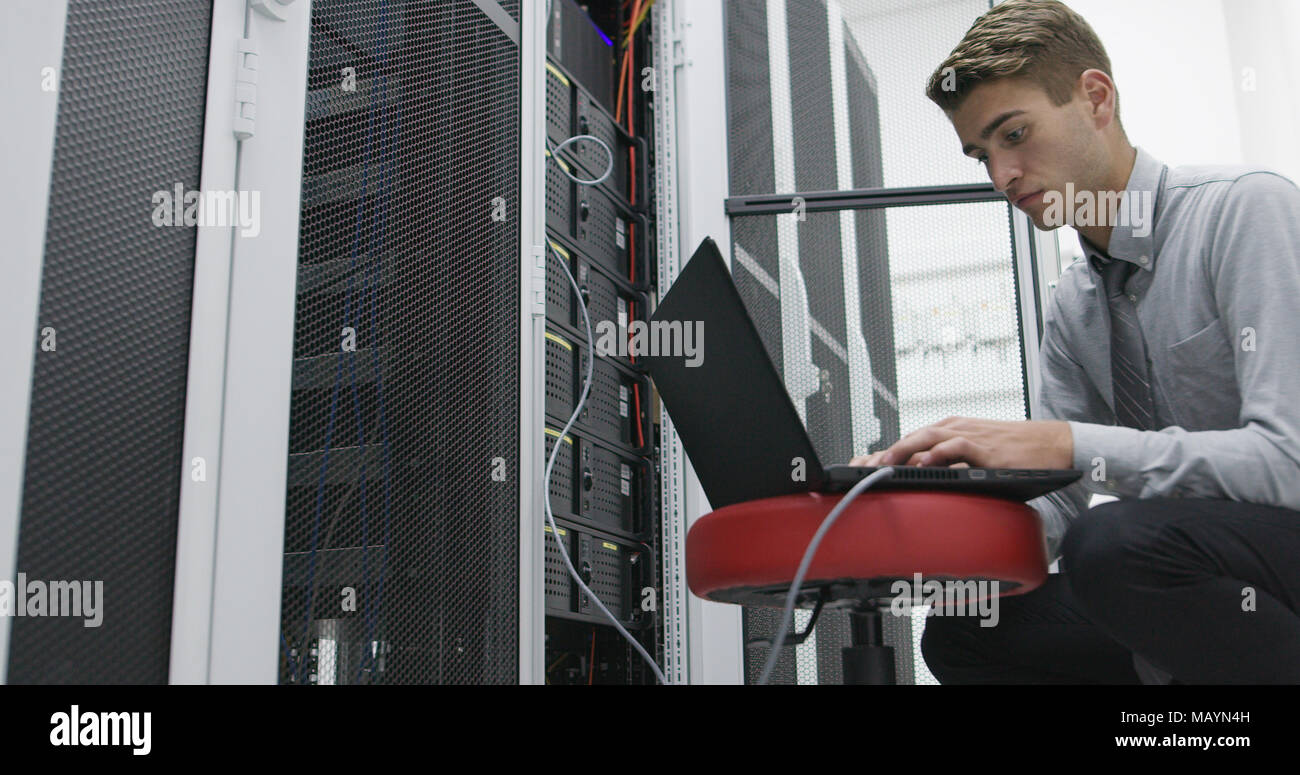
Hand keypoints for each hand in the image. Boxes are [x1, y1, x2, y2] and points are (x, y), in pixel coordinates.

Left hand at [849, 417, 1072, 469]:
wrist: (1050, 444)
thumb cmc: (1012, 451)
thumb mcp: (973, 454)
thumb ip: (948, 463)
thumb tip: (919, 480)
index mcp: (950, 430)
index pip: (911, 439)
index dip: (886, 453)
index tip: (864, 468)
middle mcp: (955, 429)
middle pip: (913, 436)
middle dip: (887, 452)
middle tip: (866, 468)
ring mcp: (970, 436)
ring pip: (929, 436)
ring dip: (905, 449)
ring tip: (886, 463)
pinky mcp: (987, 447)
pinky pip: (959, 445)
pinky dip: (940, 453)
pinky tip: (926, 463)